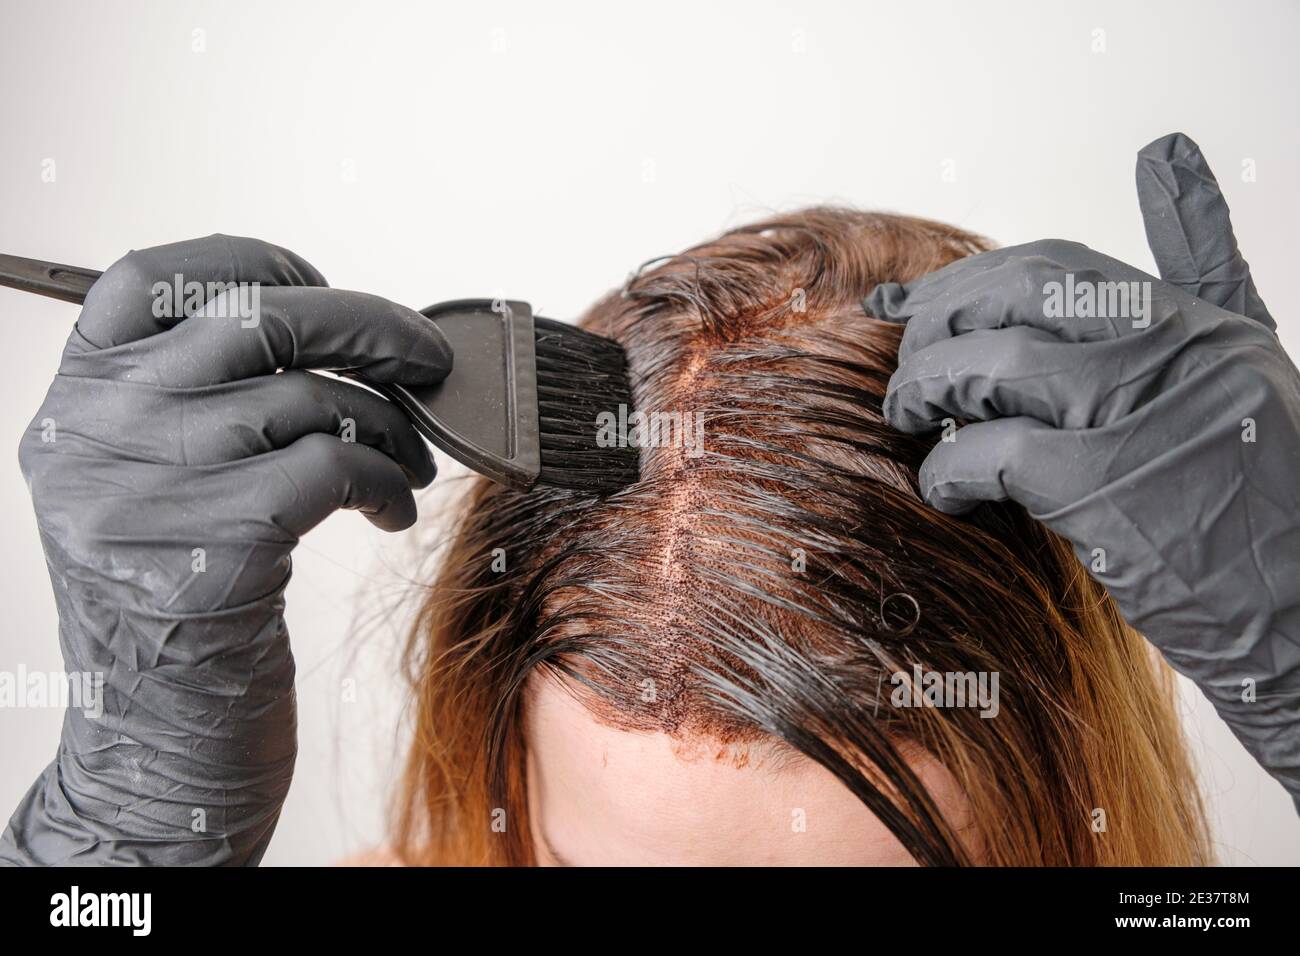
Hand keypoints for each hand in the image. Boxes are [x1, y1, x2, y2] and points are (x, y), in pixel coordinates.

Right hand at [1, 235, 451, 863]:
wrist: (159, 738)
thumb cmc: (178, 604)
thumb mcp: (153, 487)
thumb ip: (204, 404)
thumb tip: (336, 334)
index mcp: (76, 404)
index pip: (148, 281)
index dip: (249, 261)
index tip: (317, 283)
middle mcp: (97, 434)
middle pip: (256, 320)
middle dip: (368, 325)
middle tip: (424, 357)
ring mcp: (151, 490)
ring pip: (310, 397)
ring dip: (390, 424)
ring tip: (408, 463)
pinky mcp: (217, 547)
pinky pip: (336, 466)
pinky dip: (388, 480)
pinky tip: (392, 509)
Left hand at [865, 133, 1299, 806]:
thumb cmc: (1263, 509)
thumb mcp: (1245, 371)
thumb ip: (1202, 273)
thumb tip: (1164, 152)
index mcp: (1206, 325)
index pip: (1061, 266)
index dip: (966, 280)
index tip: (901, 300)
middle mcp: (1185, 354)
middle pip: (1017, 295)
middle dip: (937, 322)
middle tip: (904, 365)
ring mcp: (1150, 417)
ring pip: (994, 365)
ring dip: (927, 388)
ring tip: (909, 418)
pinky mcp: (1112, 492)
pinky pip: (991, 453)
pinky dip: (948, 469)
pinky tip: (944, 489)